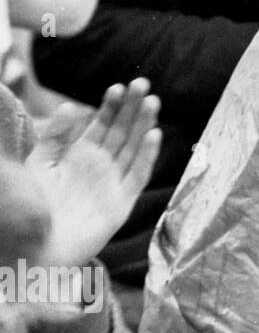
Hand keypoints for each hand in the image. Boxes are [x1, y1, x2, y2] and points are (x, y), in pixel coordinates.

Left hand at [24, 79, 160, 268]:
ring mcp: (113, 183)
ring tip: (152, 101)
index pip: (102, 125)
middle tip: (142, 84)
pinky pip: (138, 174)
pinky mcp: (122, 202)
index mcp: (79, 155)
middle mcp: (100, 166)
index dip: (111, 106)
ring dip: (144, 124)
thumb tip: (71, 106)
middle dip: (132, 108)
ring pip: (134, 147)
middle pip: (122, 132)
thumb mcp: (39, 164)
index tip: (118, 87)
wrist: (33, 248)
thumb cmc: (30, 208)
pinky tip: (154, 135)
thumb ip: (55, 136)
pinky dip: (148, 155)